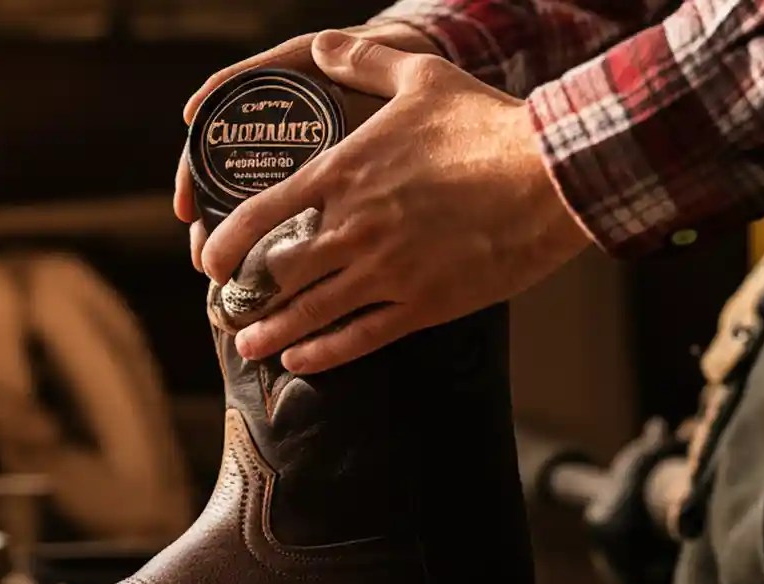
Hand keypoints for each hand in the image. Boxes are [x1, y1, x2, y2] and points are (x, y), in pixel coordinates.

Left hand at [203, 31, 593, 374]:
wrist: (554, 173)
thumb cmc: (488, 125)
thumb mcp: (422, 76)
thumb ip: (365, 60)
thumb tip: (324, 45)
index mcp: (344, 173)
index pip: (260, 214)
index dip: (224, 244)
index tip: (209, 260)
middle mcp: (354, 226)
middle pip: (276, 273)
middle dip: (244, 296)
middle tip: (227, 308)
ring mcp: (387, 270)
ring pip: (309, 313)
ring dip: (270, 332)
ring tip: (248, 344)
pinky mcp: (424, 303)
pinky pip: (359, 338)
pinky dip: (322, 353)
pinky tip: (300, 359)